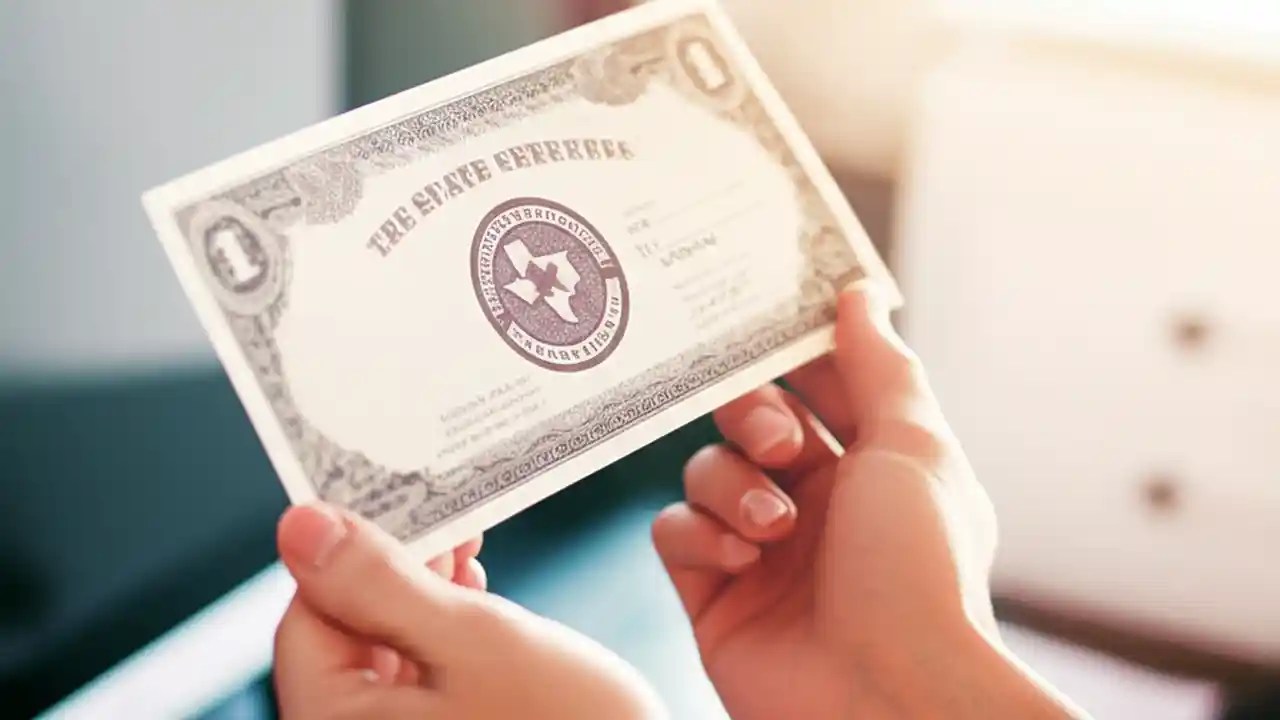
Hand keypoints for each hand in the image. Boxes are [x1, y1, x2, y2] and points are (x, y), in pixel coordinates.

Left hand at [273, 505, 663, 718]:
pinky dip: (442, 640)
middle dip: (395, 572)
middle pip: (345, 636)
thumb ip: (379, 584)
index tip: (401, 506)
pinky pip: (419, 686)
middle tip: (448, 527)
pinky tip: (475, 605)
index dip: (352, 552)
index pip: (307, 617)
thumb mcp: (476, 639)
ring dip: (421, 599)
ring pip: (385, 657)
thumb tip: (300, 528)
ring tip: (467, 560)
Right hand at [653, 289, 1080, 718]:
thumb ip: (879, 365)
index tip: (756, 311)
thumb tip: (858, 293)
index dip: (792, 350)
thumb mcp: (915, 447)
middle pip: (750, 420)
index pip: (820, 384)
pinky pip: (675, 533)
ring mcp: (762, 550)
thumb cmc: (920, 571)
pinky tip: (743, 559)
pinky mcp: (714, 595)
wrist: (888, 696)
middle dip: (755, 417)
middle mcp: (817, 504)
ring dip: (732, 484)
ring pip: (706, 470)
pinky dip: (701, 535)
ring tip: (775, 524)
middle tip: (779, 442)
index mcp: (872, 465)